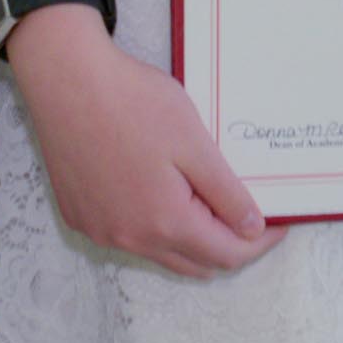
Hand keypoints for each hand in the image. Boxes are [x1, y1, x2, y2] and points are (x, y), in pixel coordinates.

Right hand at [3, 9, 285, 278]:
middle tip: (246, 213)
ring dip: (189, 238)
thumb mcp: (193, 142)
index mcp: (165, 222)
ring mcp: (100, 230)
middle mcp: (130, 238)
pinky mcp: (80, 215)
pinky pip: (128, 235)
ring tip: (205, 199)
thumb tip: (251, 229)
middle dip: (227, 245)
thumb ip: (225, 192)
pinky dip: (153, 226)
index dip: (258, 243)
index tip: (278, 222)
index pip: (226, 255)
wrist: (65, 79)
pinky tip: (158, 189)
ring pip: (160, 253)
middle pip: (194, 263)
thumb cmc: (132, 102)